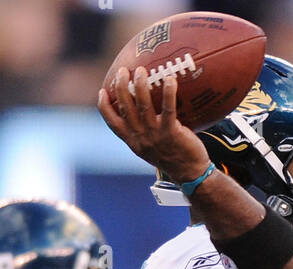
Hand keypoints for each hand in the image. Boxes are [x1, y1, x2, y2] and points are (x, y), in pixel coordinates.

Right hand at [97, 69, 208, 184]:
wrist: (190, 174)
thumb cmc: (172, 156)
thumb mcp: (151, 146)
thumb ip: (143, 130)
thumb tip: (141, 104)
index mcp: (133, 141)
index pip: (112, 123)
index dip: (104, 106)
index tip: (102, 91)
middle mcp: (140, 138)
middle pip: (125, 108)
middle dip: (121, 87)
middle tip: (123, 71)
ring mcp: (155, 135)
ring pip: (143, 106)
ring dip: (140, 85)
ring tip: (141, 70)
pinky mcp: (171, 133)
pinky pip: (168, 109)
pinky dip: (168, 92)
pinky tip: (169, 79)